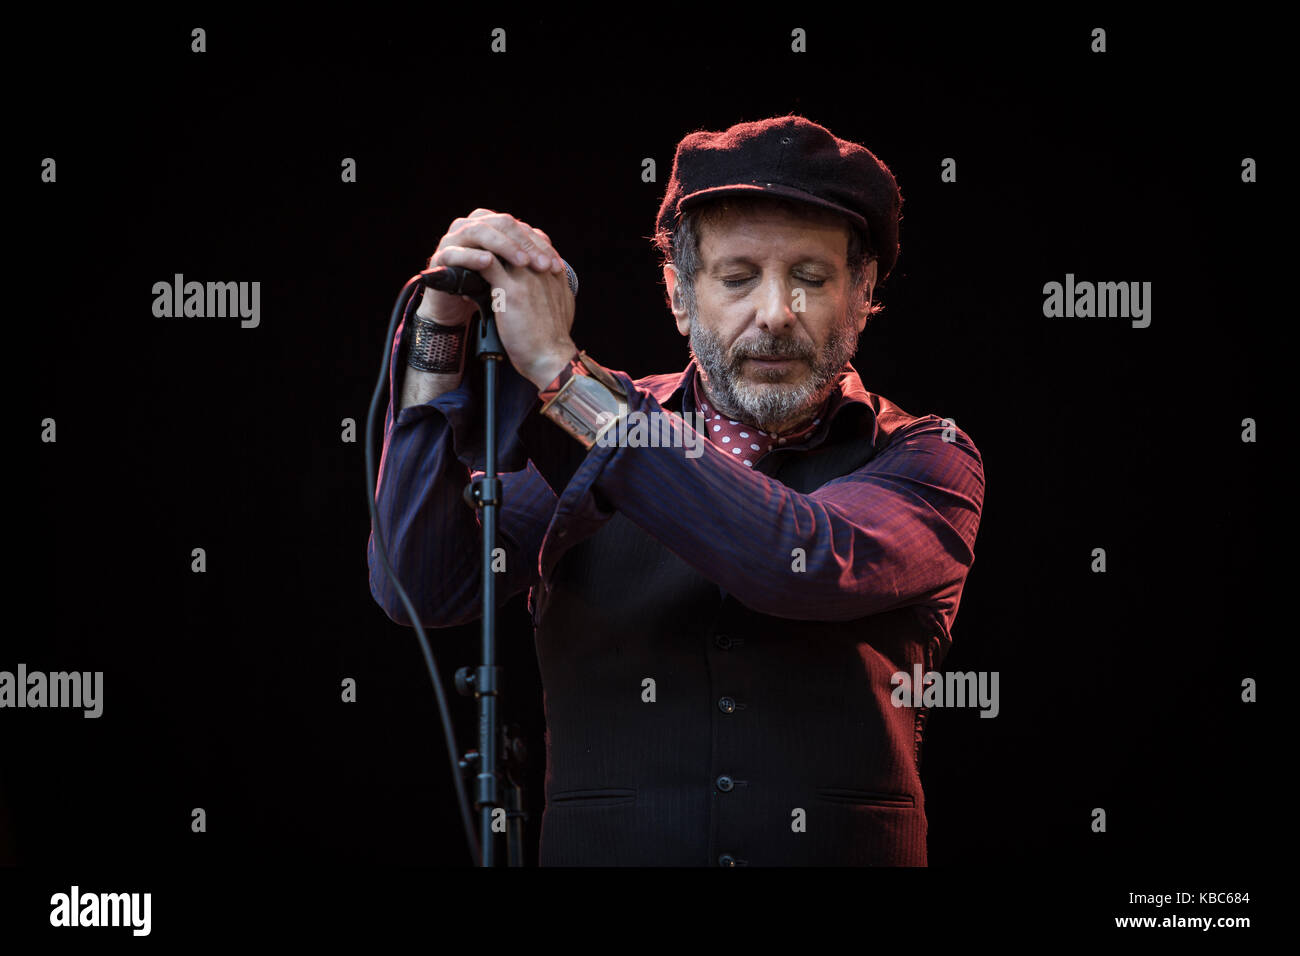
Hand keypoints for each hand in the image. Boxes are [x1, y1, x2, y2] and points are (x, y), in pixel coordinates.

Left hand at [416, 211, 575, 384]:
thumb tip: (547, 292)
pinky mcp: (510, 290)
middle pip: (516, 238)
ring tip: (464, 252)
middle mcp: (542, 269)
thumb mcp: (562, 308)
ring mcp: (526, 277)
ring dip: (480, 247)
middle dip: (495, 239)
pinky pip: (485, 264)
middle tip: (475, 245)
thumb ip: (554, 292)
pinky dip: (471, 261)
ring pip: (498, 246)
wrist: (551, 359)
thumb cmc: (553, 342)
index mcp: (555, 273)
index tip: (499, 247)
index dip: (514, 241)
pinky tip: (460, 265)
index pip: (534, 241)